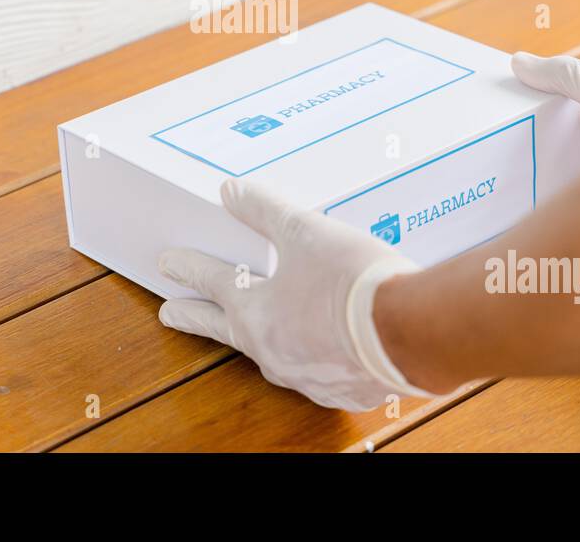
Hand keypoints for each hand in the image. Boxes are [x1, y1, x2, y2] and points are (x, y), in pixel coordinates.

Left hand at [157, 179, 434, 411]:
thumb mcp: (306, 232)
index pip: (212, 282)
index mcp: (255, 313)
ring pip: (266, 353)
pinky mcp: (340, 388)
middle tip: (170, 313)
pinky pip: (310, 370)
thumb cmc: (355, 283)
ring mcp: (304, 376)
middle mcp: (271, 351)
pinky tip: (314, 345)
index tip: (168, 263)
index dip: (189, 267)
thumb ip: (265, 212)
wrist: (411, 332)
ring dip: (252, 336)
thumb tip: (231, 192)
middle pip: (222, 328)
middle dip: (194, 317)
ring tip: (248, 326)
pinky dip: (304, 353)